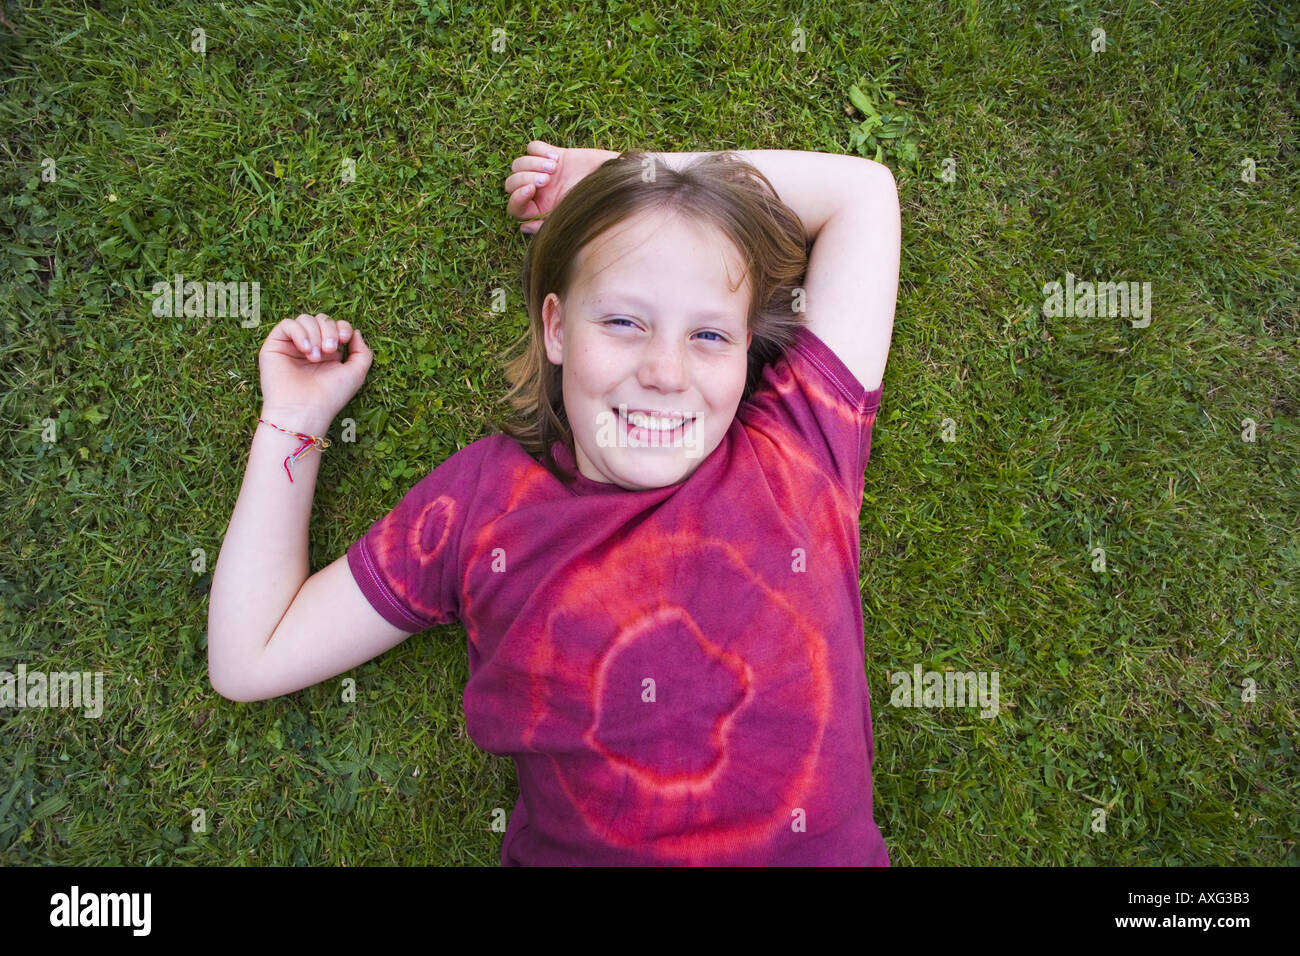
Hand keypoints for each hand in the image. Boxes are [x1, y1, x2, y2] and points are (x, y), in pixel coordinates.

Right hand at [258, 313, 372, 431]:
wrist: (304, 411)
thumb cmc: (330, 396)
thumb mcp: (356, 373)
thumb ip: (362, 352)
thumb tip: (356, 331)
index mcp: (329, 352)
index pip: (336, 326)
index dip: (342, 327)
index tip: (344, 339)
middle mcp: (311, 347)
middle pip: (322, 319)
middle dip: (329, 330)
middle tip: (329, 350)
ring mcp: (292, 346)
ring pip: (305, 319)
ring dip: (315, 334)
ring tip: (315, 357)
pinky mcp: (275, 346)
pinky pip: (287, 324)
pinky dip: (299, 332)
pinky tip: (305, 350)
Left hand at [504, 140, 618, 234]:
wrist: (615, 181)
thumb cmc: (595, 205)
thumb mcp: (570, 218)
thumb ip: (546, 225)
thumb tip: (522, 226)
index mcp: (541, 211)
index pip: (514, 207)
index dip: (516, 197)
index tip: (531, 190)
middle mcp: (540, 193)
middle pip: (511, 182)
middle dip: (525, 177)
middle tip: (547, 179)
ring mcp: (545, 173)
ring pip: (519, 163)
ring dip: (533, 163)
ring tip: (553, 168)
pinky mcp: (554, 155)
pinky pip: (533, 147)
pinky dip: (540, 150)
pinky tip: (556, 158)